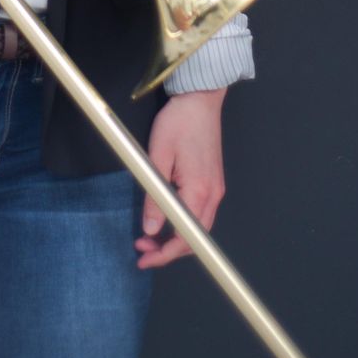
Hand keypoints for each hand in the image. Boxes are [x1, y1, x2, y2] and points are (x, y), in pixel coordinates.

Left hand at [135, 89, 226, 268]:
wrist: (200, 98)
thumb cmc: (179, 121)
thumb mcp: (158, 156)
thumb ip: (154, 196)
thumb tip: (151, 229)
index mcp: (199, 190)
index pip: (185, 238)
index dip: (164, 254)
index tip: (145, 258)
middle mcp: (213, 194)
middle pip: (194, 238)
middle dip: (168, 250)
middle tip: (142, 247)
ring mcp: (215, 188)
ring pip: (198, 227)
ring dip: (175, 236)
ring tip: (150, 235)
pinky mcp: (213, 182)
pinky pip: (200, 213)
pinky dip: (183, 222)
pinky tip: (166, 217)